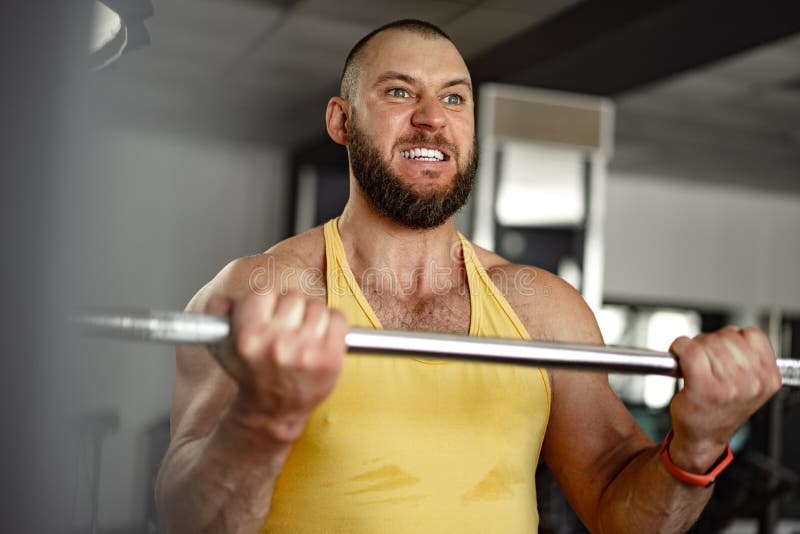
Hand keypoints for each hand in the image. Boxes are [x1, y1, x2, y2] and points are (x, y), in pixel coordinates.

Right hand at [206, 290, 347, 442]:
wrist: (274, 410)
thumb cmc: (250, 374)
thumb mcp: (223, 347)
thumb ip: (217, 316)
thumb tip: (222, 301)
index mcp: (248, 338)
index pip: (263, 292)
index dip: (264, 301)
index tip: (265, 312)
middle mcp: (277, 345)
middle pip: (293, 297)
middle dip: (289, 309)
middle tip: (285, 326)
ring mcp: (306, 353)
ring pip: (317, 306)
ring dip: (312, 316)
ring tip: (303, 333)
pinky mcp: (330, 359)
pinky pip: (339, 318)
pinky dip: (333, 323)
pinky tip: (320, 337)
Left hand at [668, 326, 780, 471]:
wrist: (702, 438)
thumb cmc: (720, 409)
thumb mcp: (750, 386)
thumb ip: (751, 360)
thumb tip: (737, 333)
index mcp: (768, 378)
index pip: (752, 335)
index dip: (732, 338)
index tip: (723, 349)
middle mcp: (751, 382)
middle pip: (726, 335)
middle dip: (710, 342)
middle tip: (704, 360)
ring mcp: (728, 385)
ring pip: (706, 341)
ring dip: (694, 346)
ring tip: (694, 364)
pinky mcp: (703, 387)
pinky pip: (689, 350)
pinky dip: (679, 347)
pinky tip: (679, 356)